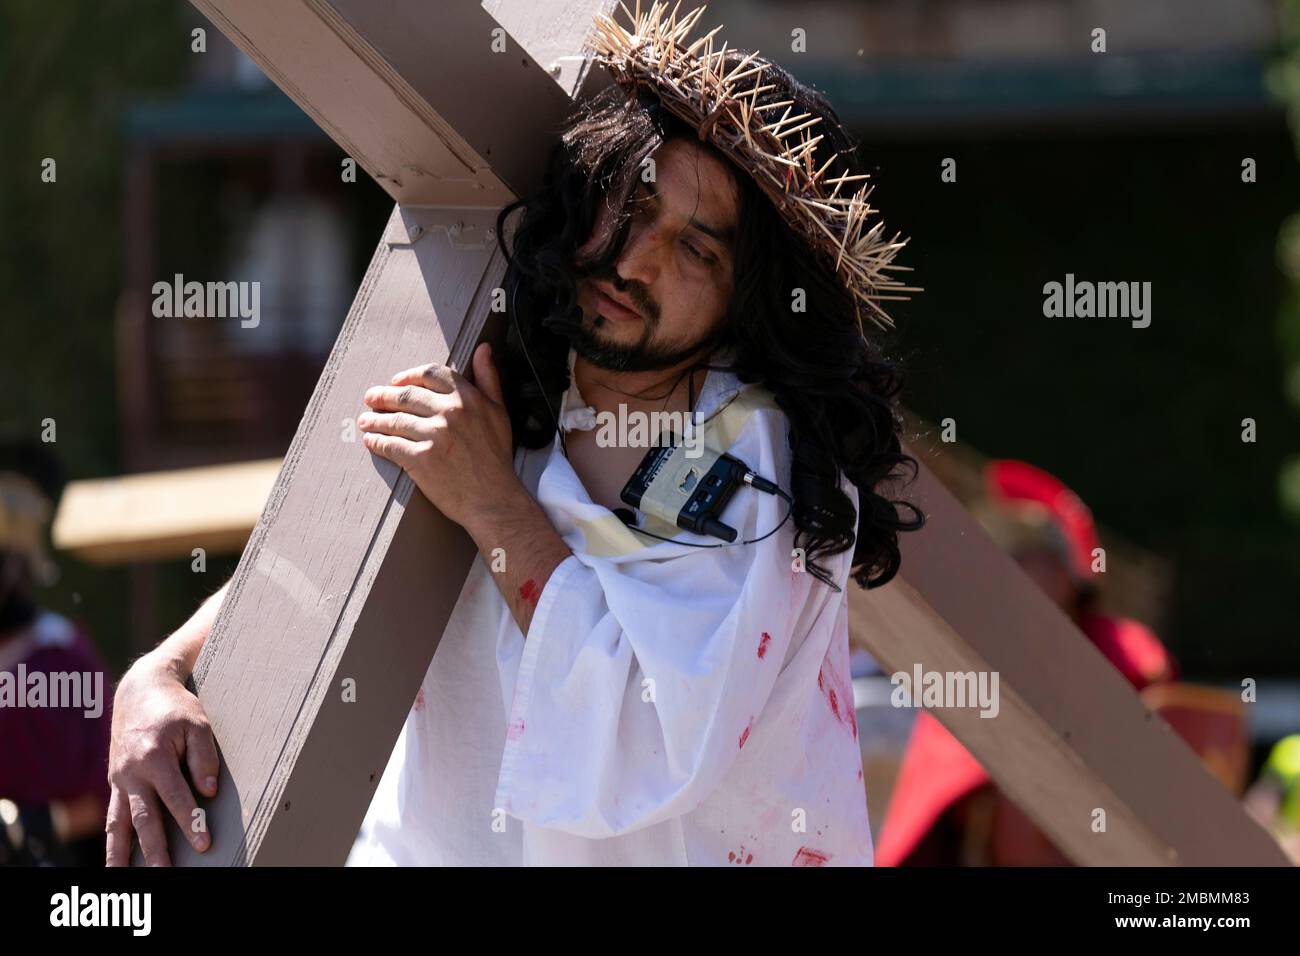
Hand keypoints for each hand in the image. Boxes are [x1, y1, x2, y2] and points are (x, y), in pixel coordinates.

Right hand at [106, 653, 218, 865]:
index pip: (174, 796)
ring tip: (125, 878)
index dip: (190, 821)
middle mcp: (132, 772)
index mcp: (154, 756)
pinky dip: (113, 841)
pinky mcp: (116, 783)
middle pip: (144, 818)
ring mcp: (120, 779)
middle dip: (155, 849)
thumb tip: (208, 791)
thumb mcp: (197, 722)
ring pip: (119, 824)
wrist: (140, 691)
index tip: (203, 843)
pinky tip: (117, 862)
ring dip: (122, 854)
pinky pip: (112, 817)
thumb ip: (204, 757)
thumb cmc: (175, 707)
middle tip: (167, 872)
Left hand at [358, 342, 517, 529]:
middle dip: (383, 396)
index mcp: (468, 398)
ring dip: (375, 419)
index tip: (396, 382)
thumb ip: (488, 378)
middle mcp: (450, 413)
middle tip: (371, 398)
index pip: (430, 374)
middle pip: (405, 395)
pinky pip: (389, 445)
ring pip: (394, 420)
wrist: (493, 499)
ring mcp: (433, 436)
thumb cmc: (496, 459)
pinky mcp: (420, 459)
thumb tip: (483, 349)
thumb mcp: (499, 412)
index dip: (408, 376)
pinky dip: (376, 443)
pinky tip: (371, 442)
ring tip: (366, 421)